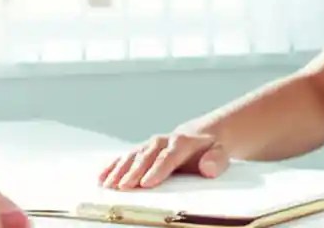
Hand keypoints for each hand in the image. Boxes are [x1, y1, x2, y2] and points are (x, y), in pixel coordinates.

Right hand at [98, 132, 229, 189]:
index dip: (158, 169)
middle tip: (124, 187)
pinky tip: (102, 178)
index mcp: (182, 142)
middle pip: (146, 156)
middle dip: (134, 171)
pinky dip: (112, 167)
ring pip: (132, 156)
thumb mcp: (221, 153)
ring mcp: (150, 145)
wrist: (200, 136)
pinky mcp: (141, 151)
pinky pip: (124, 158)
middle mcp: (163, 141)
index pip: (169, 156)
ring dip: (119, 170)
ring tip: (109, 185)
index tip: (147, 183)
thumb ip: (216, 161)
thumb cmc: (210, 150)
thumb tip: (207, 168)